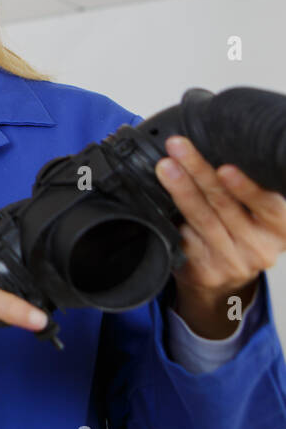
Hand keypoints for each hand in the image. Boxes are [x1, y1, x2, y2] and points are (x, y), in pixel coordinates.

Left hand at [156, 135, 285, 336]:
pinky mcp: (206, 272)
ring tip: (165, 167)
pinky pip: (184, 238)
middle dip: (199, 171)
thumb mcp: (256, 213)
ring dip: (180, 189)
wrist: (226, 280)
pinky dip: (170, 215)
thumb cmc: (241, 232)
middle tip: (179, 148)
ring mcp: (233, 263)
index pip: (268, 205)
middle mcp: (261, 248)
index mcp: (279, 228)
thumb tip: (209, 148)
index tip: (225, 169)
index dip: (247, 188)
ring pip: (202, 220)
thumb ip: (243, 190)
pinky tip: (156, 199)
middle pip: (225, 205)